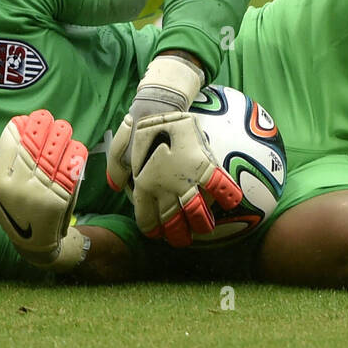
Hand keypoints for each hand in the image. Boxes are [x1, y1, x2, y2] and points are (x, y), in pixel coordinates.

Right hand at [0, 111, 90, 270]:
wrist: (36, 244)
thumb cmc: (17, 210)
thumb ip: (3, 167)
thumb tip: (13, 135)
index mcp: (1, 183)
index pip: (8, 145)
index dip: (17, 129)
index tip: (24, 120)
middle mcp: (19, 186)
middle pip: (32, 145)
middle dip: (41, 128)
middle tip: (46, 118)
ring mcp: (40, 192)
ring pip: (53, 154)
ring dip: (59, 137)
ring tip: (62, 128)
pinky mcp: (60, 198)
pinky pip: (69, 169)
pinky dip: (73, 155)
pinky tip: (75, 146)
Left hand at [105, 54, 241, 245]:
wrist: (160, 107)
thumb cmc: (138, 127)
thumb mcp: (119, 151)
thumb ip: (116, 171)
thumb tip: (116, 188)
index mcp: (143, 187)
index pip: (148, 217)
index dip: (153, 229)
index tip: (158, 234)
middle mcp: (165, 188)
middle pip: (173, 221)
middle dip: (177, 236)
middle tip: (182, 240)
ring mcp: (186, 178)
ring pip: (196, 212)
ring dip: (201, 224)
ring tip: (205, 229)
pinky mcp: (204, 165)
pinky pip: (220, 185)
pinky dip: (228, 195)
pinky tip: (232, 202)